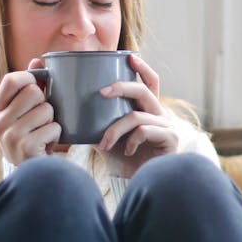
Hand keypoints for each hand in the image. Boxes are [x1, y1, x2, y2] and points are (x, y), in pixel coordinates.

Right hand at [0, 57, 63, 165]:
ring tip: (44, 132)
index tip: (37, 86)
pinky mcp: (26, 147)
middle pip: (34, 92)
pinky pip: (53, 127)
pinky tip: (47, 143)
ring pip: (47, 109)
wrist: (31, 172)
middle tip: (42, 117)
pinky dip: (56, 135)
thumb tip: (37, 60)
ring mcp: (11, 135)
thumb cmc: (30, 136)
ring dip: (52, 120)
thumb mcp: (23, 112)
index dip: (29, 78)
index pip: (11, 79)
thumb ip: (29, 86)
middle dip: (45, 103)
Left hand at [96, 54, 178, 177]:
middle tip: (101, 92)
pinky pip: (144, 130)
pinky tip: (127, 151)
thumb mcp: (107, 137)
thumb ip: (97, 122)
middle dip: (121, 87)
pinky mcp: (171, 139)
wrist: (138, 185)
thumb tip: (71, 110)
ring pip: (136, 116)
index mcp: (148, 110)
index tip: (130, 56)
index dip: (142, 68)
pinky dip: (131, 140)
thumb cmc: (124, 161)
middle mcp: (160, 115)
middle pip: (143, 90)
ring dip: (115, 129)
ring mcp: (167, 126)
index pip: (150, 83)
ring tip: (104, 144)